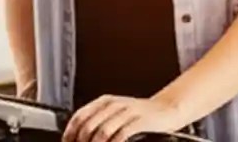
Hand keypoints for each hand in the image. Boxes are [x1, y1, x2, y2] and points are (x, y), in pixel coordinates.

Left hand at [64, 95, 182, 141]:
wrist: (167, 109)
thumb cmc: (140, 114)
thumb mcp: (116, 112)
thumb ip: (99, 121)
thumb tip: (79, 136)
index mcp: (104, 102)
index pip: (79, 117)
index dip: (70, 133)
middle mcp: (113, 104)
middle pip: (88, 126)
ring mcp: (127, 112)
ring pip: (102, 131)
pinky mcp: (140, 121)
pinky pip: (121, 134)